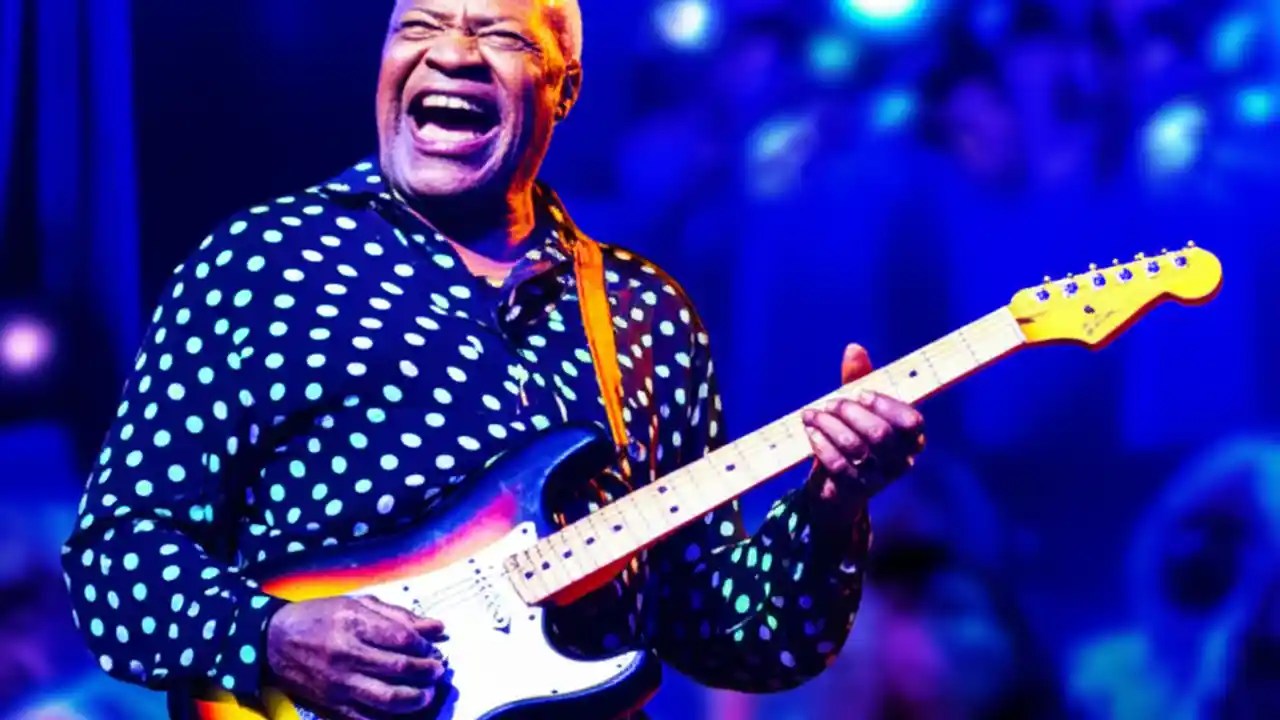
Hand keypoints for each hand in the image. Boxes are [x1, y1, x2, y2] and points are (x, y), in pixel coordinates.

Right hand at [266, 596, 445, 719]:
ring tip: (428, 692)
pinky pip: (369, 719)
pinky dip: (393, 718)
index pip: (401, 638)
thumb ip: (399, 616)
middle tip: (438, 670)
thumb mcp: (357, 604)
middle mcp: (347, 655)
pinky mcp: (333, 706)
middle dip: (427, 671)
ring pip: (389, 698)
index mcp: (353, 624)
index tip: (433, 647)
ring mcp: (340, 684)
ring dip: (417, 697)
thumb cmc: (319, 617)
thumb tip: (438, 628)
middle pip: (399, 668)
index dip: (424, 645)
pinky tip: (405, 710)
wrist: (272, 642)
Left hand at [803, 344, 924, 511]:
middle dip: (851, 413)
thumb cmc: (850, 438)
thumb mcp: (856, 408)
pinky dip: (822, 446)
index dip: (885, 405)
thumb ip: (857, 379)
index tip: (860, 393)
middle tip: (830, 403)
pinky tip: (811, 434)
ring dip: (830, 426)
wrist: (834, 487)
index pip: (911, 421)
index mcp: (910, 439)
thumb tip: (854, 349)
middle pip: (880, 434)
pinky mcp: (855, 492)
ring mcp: (879, 480)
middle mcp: (900, 461)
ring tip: (812, 414)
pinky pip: (838, 466)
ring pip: (856, 448)